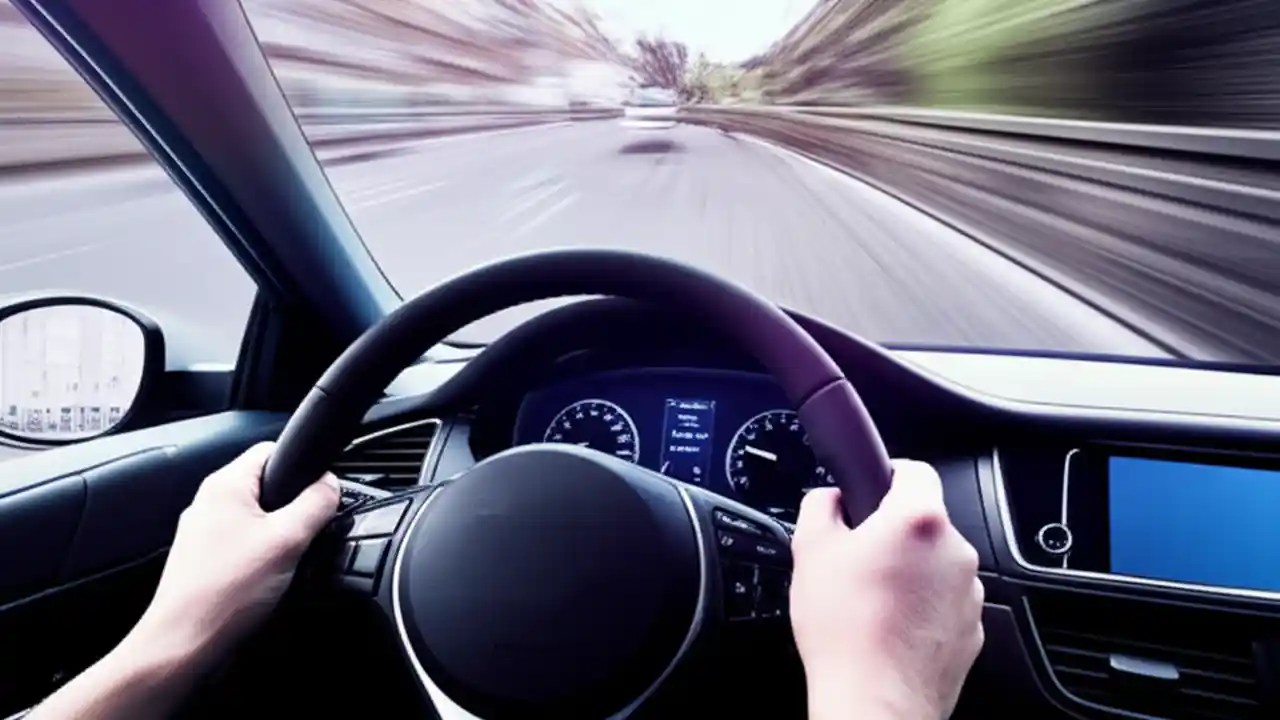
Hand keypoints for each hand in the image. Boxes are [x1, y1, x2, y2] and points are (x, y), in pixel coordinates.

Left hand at [133, 442, 340, 661]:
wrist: (184, 646)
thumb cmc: (225, 593)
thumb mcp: (289, 540)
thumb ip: (316, 504)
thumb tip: (330, 484)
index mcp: (225, 485)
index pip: (272, 449)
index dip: (304, 466)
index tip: (320, 495)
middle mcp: (209, 503)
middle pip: (268, 487)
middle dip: (294, 509)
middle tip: (305, 537)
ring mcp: (203, 534)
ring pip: (258, 520)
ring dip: (279, 538)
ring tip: (285, 564)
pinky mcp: (204, 562)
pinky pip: (245, 547)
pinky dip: (262, 559)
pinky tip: (268, 582)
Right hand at [790, 460, 982, 719]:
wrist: (875, 701)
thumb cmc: (845, 630)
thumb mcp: (809, 550)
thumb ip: (820, 506)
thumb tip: (829, 499)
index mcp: (918, 519)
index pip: (913, 469)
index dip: (887, 474)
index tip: (871, 489)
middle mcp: (955, 550)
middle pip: (924, 520)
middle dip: (892, 532)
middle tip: (857, 555)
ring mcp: (968, 592)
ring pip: (935, 563)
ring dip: (909, 571)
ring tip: (870, 598)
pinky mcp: (972, 628)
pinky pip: (944, 601)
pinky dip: (921, 606)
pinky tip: (888, 625)